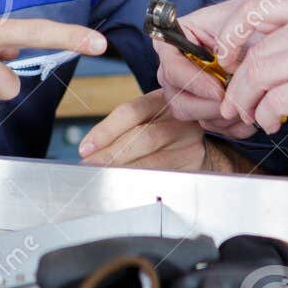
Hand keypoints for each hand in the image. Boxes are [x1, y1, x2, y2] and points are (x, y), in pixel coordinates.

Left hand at [78, 88, 218, 169]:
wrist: (202, 142)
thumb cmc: (165, 129)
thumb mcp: (148, 117)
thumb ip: (122, 129)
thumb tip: (89, 151)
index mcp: (162, 99)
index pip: (131, 111)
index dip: (105, 131)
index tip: (85, 150)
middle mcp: (179, 118)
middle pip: (142, 137)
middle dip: (112, 155)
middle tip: (91, 168)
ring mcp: (190, 142)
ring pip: (155, 160)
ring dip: (125, 172)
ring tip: (104, 179)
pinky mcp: (195, 163)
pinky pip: (165, 177)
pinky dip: (143, 183)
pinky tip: (127, 188)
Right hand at [153, 0, 287, 136]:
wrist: (278, 35)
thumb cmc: (259, 19)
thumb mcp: (246, 13)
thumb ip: (230, 32)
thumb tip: (220, 65)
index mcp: (180, 37)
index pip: (168, 64)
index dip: (190, 81)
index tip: (218, 89)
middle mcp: (179, 63)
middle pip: (175, 94)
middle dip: (207, 105)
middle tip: (236, 104)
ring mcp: (190, 86)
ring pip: (189, 114)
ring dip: (220, 117)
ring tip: (248, 108)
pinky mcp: (206, 105)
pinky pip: (209, 125)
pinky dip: (230, 126)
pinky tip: (250, 115)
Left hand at [219, 0, 287, 133]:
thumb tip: (259, 54)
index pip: (253, 10)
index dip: (228, 36)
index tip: (224, 60)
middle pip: (253, 53)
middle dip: (234, 85)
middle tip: (231, 105)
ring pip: (258, 77)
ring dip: (245, 103)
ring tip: (250, 117)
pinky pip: (277, 101)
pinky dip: (266, 116)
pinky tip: (272, 123)